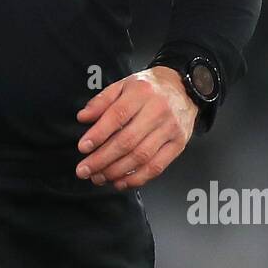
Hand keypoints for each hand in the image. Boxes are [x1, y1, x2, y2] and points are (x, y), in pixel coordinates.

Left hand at [75, 67, 197, 187]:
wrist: (184, 89)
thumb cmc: (149, 88)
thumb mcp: (123, 85)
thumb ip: (102, 101)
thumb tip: (83, 117)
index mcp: (141, 93)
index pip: (117, 116)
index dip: (98, 134)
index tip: (83, 147)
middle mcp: (158, 111)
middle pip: (127, 141)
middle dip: (102, 159)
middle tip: (84, 169)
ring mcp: (170, 129)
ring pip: (141, 157)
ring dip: (116, 172)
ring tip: (98, 177)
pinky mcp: (178, 144)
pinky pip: (156, 167)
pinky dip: (137, 178)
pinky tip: (120, 182)